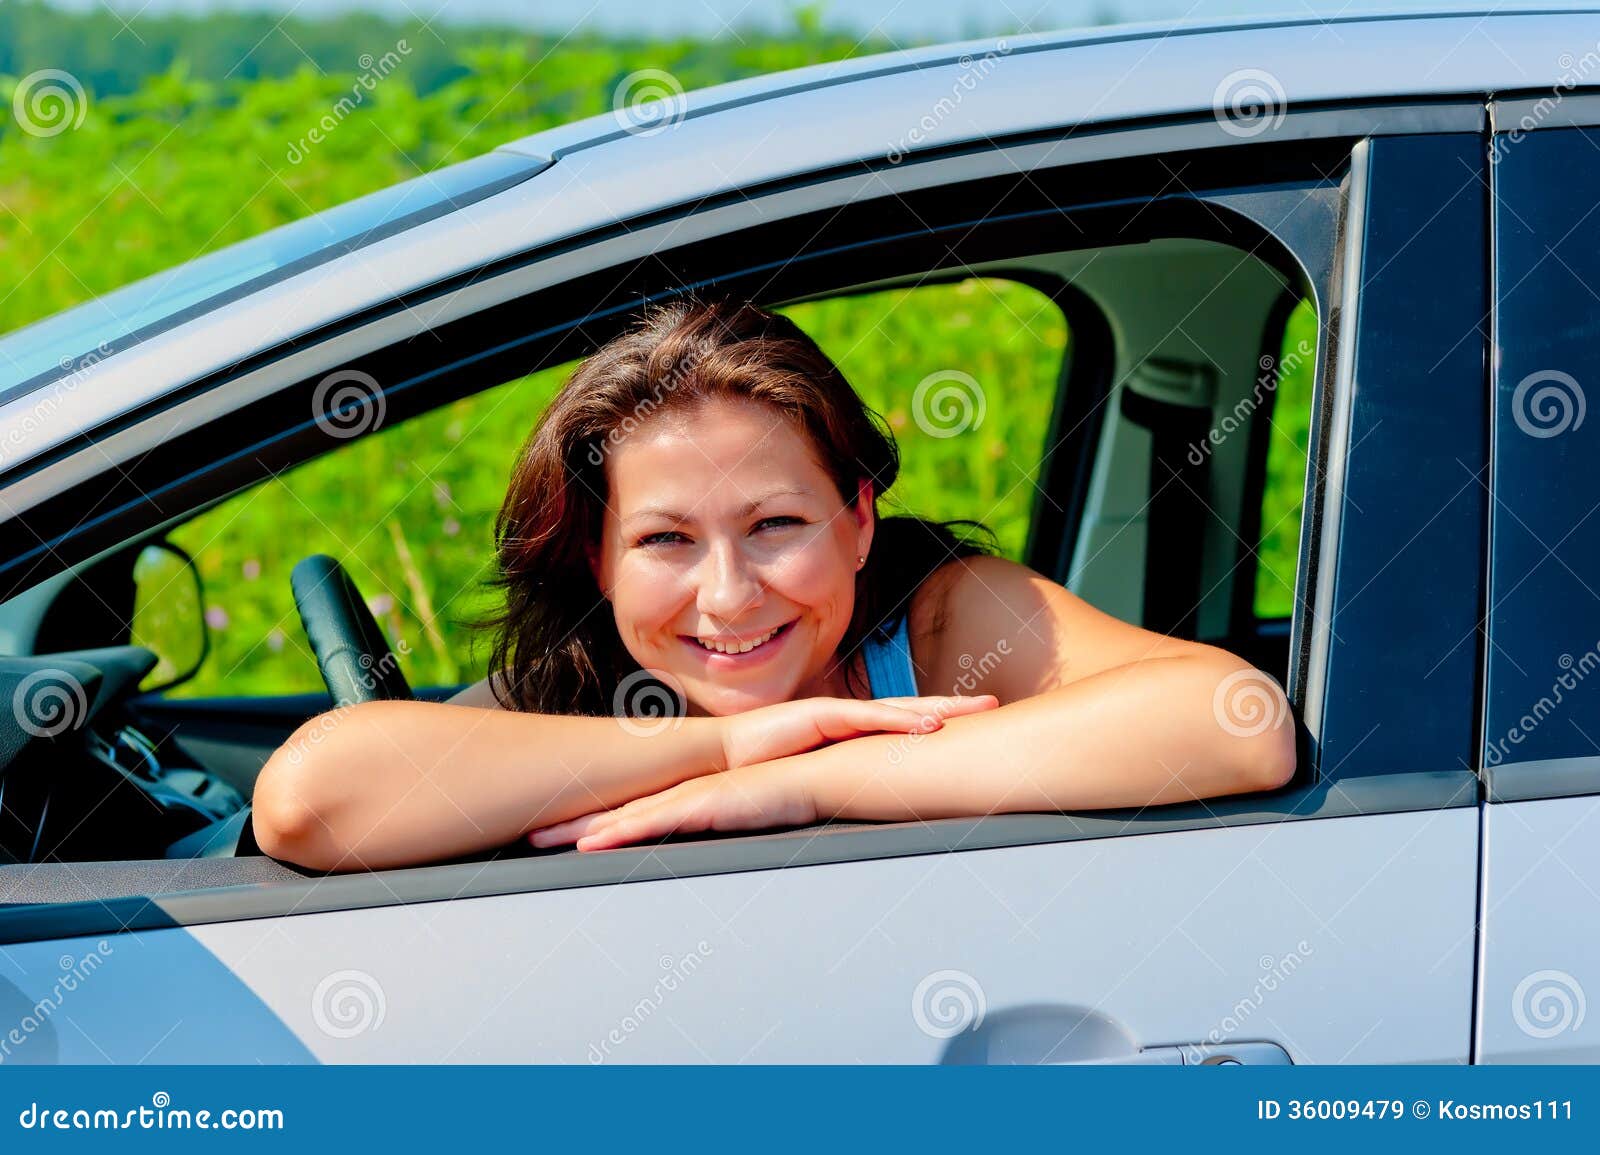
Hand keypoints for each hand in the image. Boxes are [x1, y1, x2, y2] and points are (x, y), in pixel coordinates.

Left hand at [528, 760, 813, 850]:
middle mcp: (677, 795)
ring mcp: (685, 800)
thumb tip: (705, 834)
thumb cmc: (781, 792)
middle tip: (529, 835)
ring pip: (621, 818)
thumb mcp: (741, 812)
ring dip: (578, 831)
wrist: (810, 775)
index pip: (627, 810)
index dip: (590, 818)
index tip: (557, 828)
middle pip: (612, 812)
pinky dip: (619, 835)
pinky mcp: (700, 808)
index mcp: (683, 798)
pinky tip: (590, 846)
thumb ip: (719, 821)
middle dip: (567, 823)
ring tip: (539, 841)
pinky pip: (652, 824)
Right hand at [718, 693, 997, 769]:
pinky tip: (929, 724)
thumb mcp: (815, 776)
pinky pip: (868, 717)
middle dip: (954, 704)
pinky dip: (900, 720)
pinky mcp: (820, 716)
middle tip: (993, 704)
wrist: (721, 758)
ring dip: (938, 708)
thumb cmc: (762, 767)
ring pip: (898, 707)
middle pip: (911, 707)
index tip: (975, 722)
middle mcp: (848, 717)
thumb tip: (869, 803)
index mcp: (850, 731)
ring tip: (975, 709)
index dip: (938, 718)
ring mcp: (835, 713)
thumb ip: (842, 782)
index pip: (902, 722)